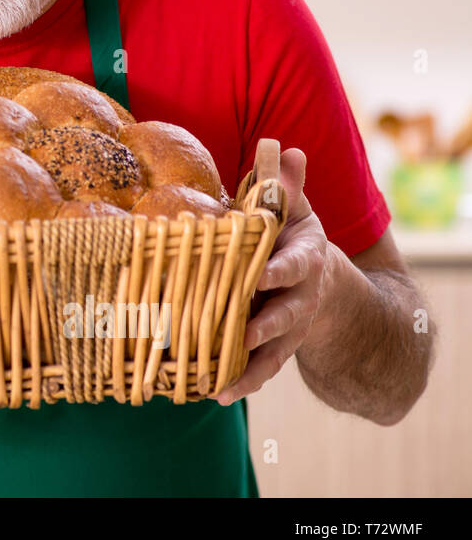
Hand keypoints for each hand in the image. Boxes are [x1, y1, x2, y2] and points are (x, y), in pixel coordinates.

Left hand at [214, 147, 328, 405]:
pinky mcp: (275, 346)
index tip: (260, 273)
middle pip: (287, 312)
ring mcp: (290, 325)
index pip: (295, 263)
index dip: (279, 269)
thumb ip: (287, 184)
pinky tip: (216, 392)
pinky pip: (261, 367)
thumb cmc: (293, 237)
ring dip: (249, 363)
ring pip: (274, 348)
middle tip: (245, 329)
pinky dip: (242, 380)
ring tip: (221, 380)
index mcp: (304, 256)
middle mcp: (301, 295)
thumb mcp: (296, 208)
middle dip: (267, 322)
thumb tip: (284, 147)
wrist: (323, 285)